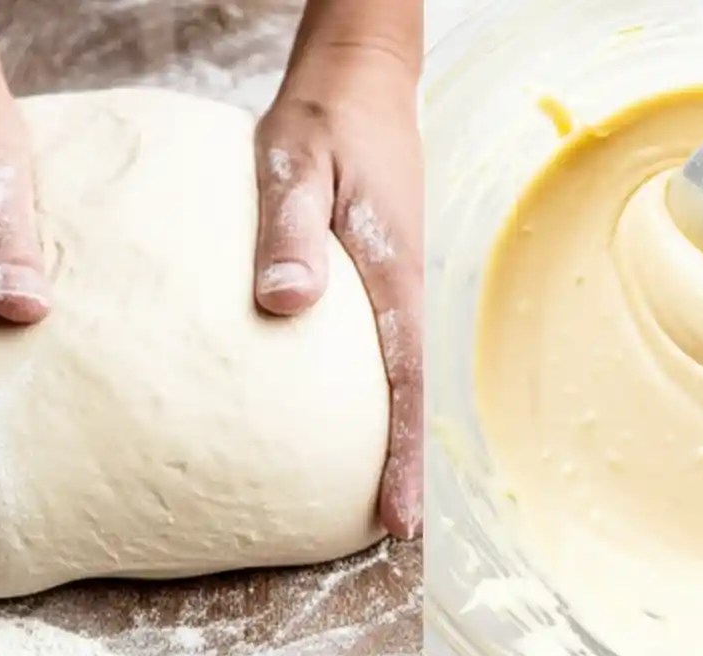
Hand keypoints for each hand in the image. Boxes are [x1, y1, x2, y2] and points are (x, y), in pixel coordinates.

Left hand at [254, 47, 422, 538]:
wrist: (361, 79)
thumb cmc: (325, 119)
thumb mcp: (293, 162)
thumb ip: (288, 229)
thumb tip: (285, 306)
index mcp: (391, 271)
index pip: (406, 378)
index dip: (405, 452)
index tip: (399, 516)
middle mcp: (407, 284)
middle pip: (417, 388)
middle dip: (409, 460)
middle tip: (393, 530)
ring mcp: (400, 278)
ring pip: (408, 370)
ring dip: (402, 430)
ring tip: (384, 491)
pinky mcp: (383, 270)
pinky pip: (389, 344)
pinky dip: (388, 390)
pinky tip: (360, 412)